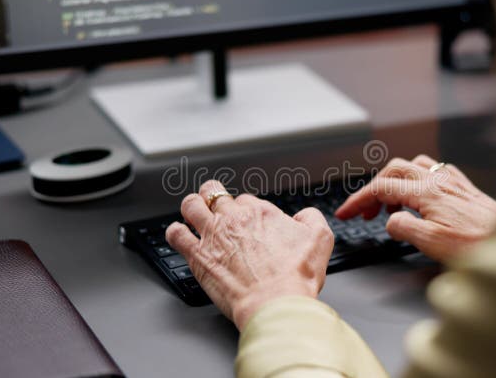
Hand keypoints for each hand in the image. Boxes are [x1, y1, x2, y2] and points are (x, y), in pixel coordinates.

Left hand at [166, 180, 333, 329]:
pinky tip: (179, 234)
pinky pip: (175, 234)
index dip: (246, 209)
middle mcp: (234, 219)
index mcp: (261, 212)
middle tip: (217, 207)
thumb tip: (304, 214)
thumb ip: (312, 217)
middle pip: (216, 194)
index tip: (248, 221)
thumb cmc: (296, 275)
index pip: (246, 199)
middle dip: (215, 197)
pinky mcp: (197, 256)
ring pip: (191, 205)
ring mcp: (212, 235)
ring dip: (192, 206)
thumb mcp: (320, 238)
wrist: (275, 301)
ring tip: (194, 211)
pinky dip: (175, 231)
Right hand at [336, 155, 495, 259]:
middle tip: (365, 211)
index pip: (382, 187)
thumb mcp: (432, 243)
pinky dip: (418, 178)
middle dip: (373, 188)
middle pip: (394, 170)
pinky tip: (421, 195)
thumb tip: (391, 222)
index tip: (346, 212)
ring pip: (414, 165)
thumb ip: (403, 227)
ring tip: (391, 203)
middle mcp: (440, 180)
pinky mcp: (464, 187)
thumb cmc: (479, 245)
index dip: (359, 199)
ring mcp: (453, 181)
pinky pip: (435, 170)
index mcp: (427, 191)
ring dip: (396, 180)